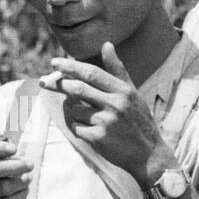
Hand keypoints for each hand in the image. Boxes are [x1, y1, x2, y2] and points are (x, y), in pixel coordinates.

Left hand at [39, 43, 175, 187]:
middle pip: (78, 89)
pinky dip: (77, 127)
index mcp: (123, 90)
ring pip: (74, 110)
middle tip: (49, 83)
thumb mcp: (132, 92)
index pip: (91, 73)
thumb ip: (117, 69)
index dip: (70, 67)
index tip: (54, 63)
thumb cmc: (138, 120)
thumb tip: (106, 44)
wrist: (148, 154)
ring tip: (87, 116)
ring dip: (73, 111)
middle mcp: (115, 104)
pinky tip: (90, 130)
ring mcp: (106, 122)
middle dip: (61, 85)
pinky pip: (76, 128)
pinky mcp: (99, 138)